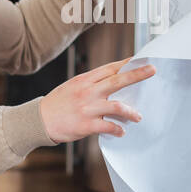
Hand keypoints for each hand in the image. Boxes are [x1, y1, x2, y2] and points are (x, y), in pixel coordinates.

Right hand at [39, 57, 155, 143]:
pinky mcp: (85, 125)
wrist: (38, 120)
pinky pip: (108, 126)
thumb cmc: (56, 104)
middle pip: (117, 81)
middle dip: (137, 74)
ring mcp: (87, 108)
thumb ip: (90, 84)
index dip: (126, 64)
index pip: (109, 68)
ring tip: (137, 116)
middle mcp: (87, 92)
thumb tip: (111, 82)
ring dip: (131, 112)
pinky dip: (117, 129)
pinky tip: (121, 132)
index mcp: (83, 80)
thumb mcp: (71, 87)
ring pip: (117, 106)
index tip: (140, 60)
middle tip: (152, 70)